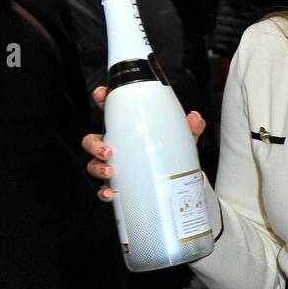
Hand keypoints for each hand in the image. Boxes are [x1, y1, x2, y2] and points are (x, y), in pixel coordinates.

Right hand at [81, 85, 205, 201]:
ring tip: (111, 171)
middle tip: (109, 151)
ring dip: (97, 167)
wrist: (179, 180)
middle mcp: (116, 146)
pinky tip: (112, 193)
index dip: (102, 100)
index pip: (110, 111)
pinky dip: (104, 192)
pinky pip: (104, 189)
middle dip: (95, 145)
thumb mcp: (183, 139)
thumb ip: (191, 128)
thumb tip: (195, 118)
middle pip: (92, 141)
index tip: (101, 94)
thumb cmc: (173, 152)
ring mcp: (114, 165)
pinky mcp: (118, 185)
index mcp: (128, 130)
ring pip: (93, 164)